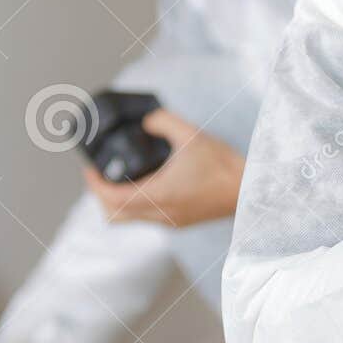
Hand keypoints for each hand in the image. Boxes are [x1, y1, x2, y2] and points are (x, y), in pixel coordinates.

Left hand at [83, 110, 244, 227]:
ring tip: (120, 179)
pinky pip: (147, 218)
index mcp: (159, 195)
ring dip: (118, 202)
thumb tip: (145, 121)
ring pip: (129, 219)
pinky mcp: (180, 222)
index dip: (95, 184)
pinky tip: (145, 185)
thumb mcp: (191, 134)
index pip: (112, 198)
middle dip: (101, 196)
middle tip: (101, 174)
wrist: (251, 190)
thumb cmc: (223, 165)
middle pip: (114, 215)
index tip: (91, 168)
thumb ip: (162, 122)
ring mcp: (171, 221)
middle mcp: (161, 214)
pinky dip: (136, 204)